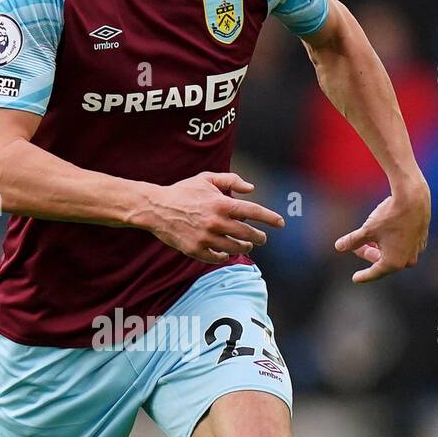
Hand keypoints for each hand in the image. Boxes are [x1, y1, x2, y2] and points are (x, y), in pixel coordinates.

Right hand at [148, 172, 284, 263]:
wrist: (156, 208)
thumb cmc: (183, 192)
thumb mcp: (206, 178)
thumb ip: (231, 180)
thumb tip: (251, 188)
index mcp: (222, 203)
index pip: (254, 212)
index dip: (270, 218)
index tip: (281, 223)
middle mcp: (217, 222)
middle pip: (248, 234)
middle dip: (258, 238)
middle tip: (261, 239)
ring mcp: (206, 238)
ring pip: (234, 249)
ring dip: (243, 248)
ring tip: (245, 246)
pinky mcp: (195, 250)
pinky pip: (217, 258)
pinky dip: (224, 256)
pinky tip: (226, 253)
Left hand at [335, 182, 430, 282]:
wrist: (413, 198)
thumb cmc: (390, 216)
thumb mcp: (367, 230)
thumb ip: (353, 241)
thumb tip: (338, 247)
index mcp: (394, 262)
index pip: (375, 273)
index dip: (363, 276)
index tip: (355, 278)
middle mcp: (407, 260)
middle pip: (384, 262)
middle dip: (369, 254)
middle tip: (356, 247)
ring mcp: (416, 250)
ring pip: (394, 253)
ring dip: (380, 248)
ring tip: (370, 238)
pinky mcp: (421, 239)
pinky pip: (404, 246)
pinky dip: (393, 243)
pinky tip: (385, 233)